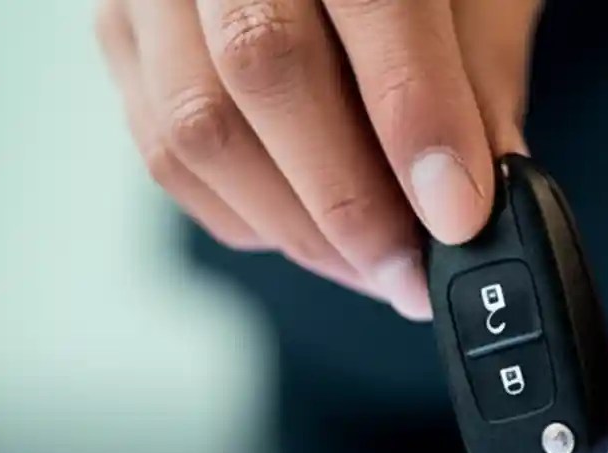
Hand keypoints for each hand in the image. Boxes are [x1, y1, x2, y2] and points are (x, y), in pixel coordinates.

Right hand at [96, 0, 540, 318]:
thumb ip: (479, 73)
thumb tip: (482, 196)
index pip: (374, 4)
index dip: (417, 121)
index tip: (457, 215)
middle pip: (264, 70)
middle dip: (350, 201)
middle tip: (413, 271)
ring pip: (198, 127)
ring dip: (298, 228)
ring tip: (375, 268)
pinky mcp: (125, 32)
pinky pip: (166, 151)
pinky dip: (249, 215)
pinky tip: (313, 233)